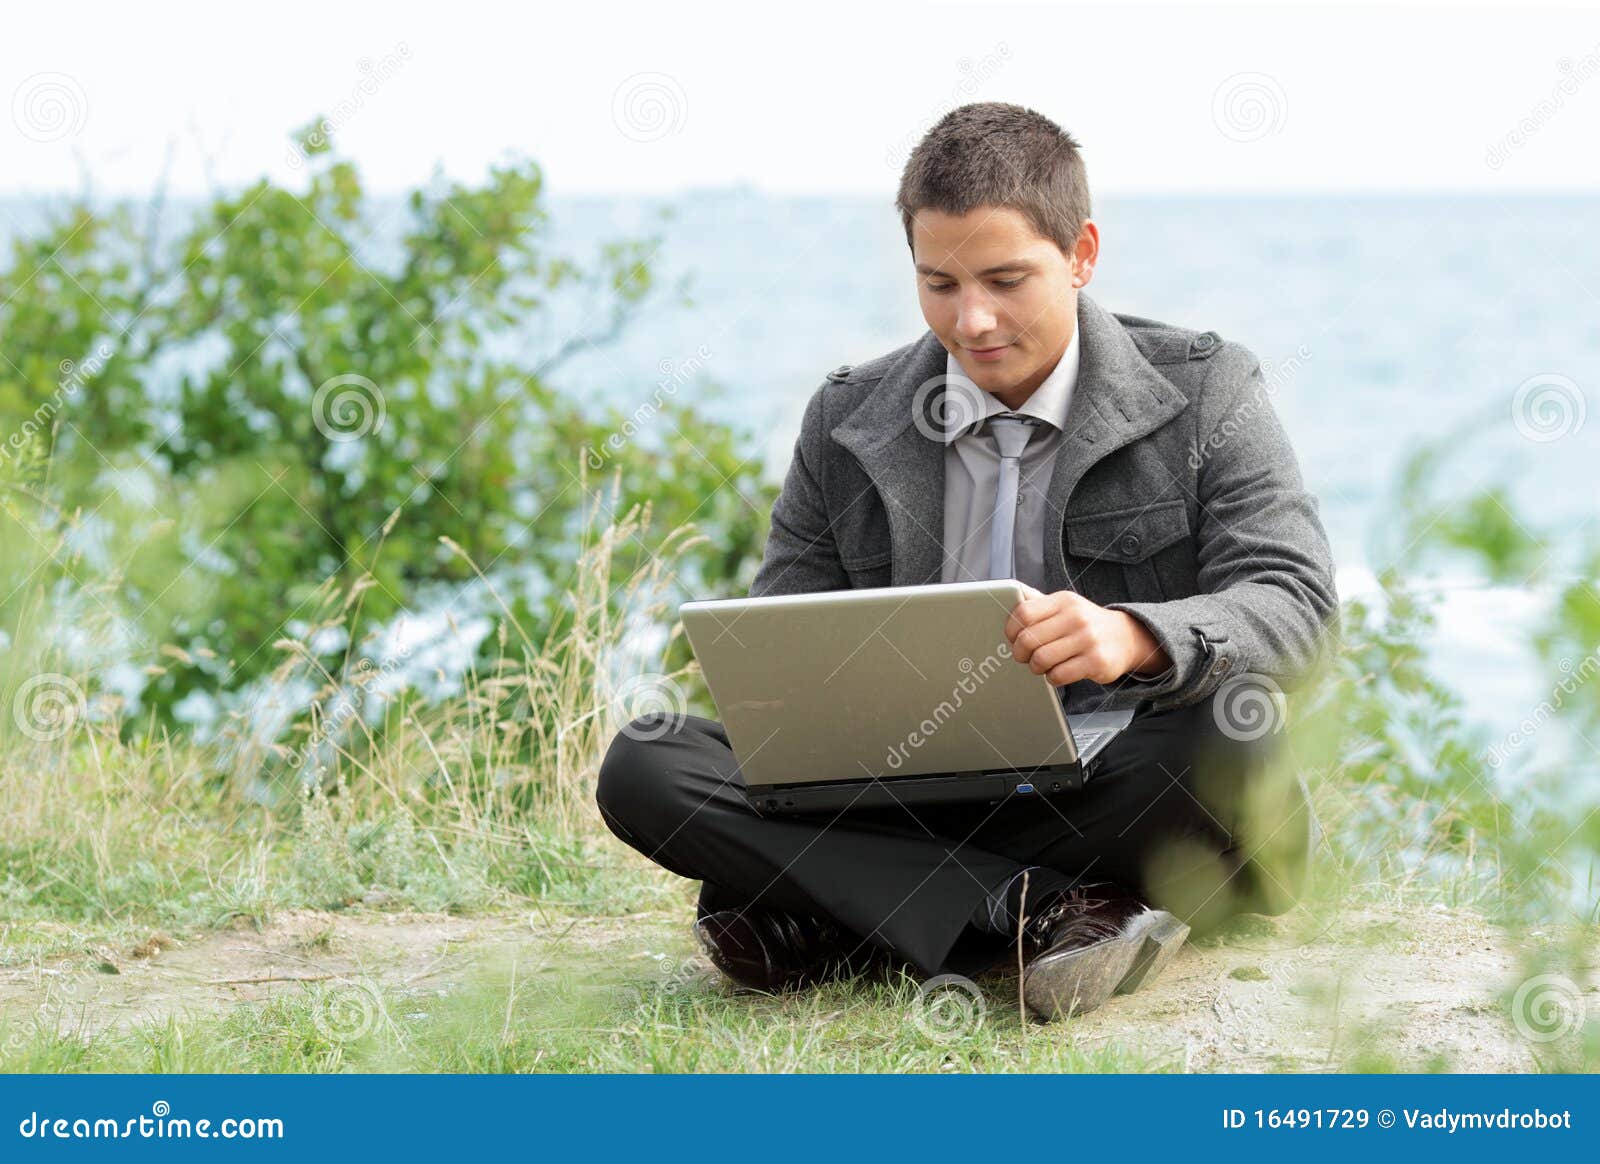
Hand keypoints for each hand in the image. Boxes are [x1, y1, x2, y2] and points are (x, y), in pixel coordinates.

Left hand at [1004, 585, 1172, 686]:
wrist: (1125, 637)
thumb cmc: (1084, 623)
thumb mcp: (1064, 605)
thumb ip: (1037, 600)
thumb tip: (1009, 591)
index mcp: (1063, 601)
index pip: (1023, 613)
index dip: (1010, 630)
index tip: (1011, 638)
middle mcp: (1076, 617)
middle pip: (1028, 639)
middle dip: (1020, 653)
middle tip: (1024, 657)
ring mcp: (1088, 639)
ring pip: (1041, 659)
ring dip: (1035, 667)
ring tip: (1041, 665)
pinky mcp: (1096, 662)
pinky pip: (1058, 675)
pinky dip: (1052, 678)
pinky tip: (1057, 672)